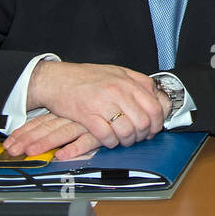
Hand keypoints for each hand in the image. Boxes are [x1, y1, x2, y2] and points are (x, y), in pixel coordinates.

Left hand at [3, 113, 101, 159]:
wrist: (128, 98)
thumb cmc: (103, 104)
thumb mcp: (80, 108)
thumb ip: (64, 118)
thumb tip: (41, 131)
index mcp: (66, 112)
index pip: (41, 122)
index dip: (24, 133)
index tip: (10, 142)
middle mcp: (73, 117)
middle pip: (47, 128)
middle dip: (28, 140)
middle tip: (13, 151)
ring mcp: (87, 123)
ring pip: (63, 133)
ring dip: (46, 143)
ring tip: (31, 152)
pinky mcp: (102, 132)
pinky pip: (88, 140)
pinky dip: (76, 148)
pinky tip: (63, 154)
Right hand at [26, 61, 169, 149]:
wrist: (57, 79)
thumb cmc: (86, 77)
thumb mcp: (117, 72)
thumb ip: (137, 82)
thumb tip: (155, 96)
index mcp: (128, 82)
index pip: (154, 107)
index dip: (157, 122)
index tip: (153, 129)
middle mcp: (118, 91)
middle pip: (143, 122)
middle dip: (143, 135)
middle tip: (138, 137)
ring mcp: (103, 103)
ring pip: (126, 131)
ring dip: (127, 141)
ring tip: (123, 140)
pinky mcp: (87, 115)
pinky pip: (106, 136)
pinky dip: (110, 143)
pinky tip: (109, 141)